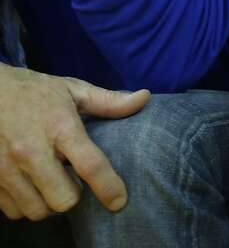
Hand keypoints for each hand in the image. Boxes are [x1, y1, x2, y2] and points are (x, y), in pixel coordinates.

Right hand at [0, 65, 148, 220]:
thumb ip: (108, 101)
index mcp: (60, 126)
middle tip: (73, 181)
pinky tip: (31, 185)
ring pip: (38, 210)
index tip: (119, 201)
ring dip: (49, 203)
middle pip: (63, 199)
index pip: (90, 164)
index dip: (108, 187)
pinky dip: (25, 204)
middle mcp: (31, 150)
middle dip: (74, 196)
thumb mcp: (72, 89)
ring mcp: (6, 167)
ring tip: (51, 183)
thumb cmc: (33, 92)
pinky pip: (13, 211)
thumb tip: (144, 98)